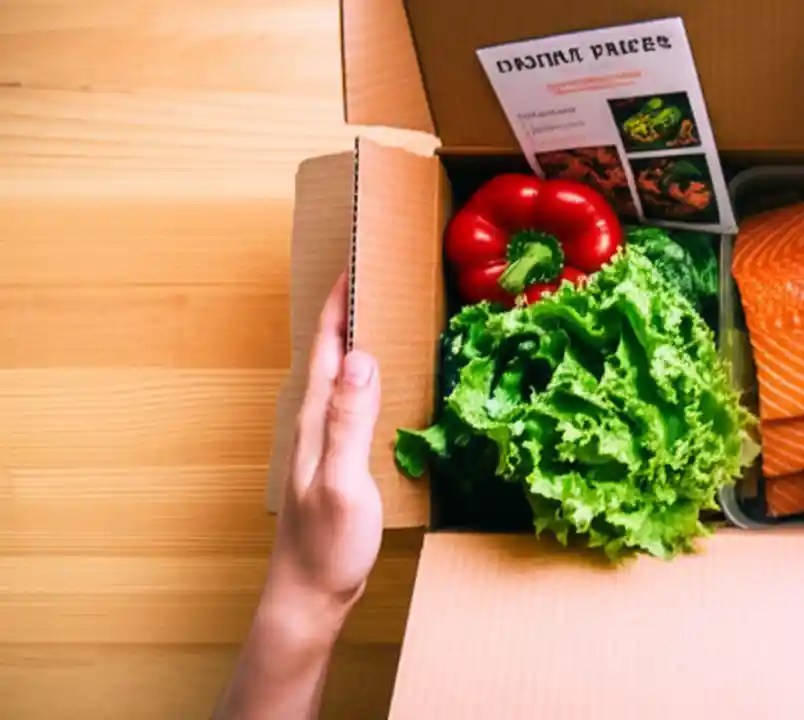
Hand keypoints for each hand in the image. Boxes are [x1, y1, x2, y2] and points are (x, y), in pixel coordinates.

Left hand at [267, 274, 382, 627]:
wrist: (308, 595)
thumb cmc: (325, 545)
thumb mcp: (344, 480)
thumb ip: (351, 420)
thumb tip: (362, 356)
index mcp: (314, 420)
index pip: (325, 347)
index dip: (337, 303)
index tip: (353, 262)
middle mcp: (313, 424)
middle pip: (327, 354)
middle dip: (344, 311)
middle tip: (369, 275)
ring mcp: (322, 444)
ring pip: (337, 377)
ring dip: (352, 342)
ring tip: (376, 315)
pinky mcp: (336, 462)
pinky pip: (349, 404)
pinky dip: (363, 379)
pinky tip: (379, 384)